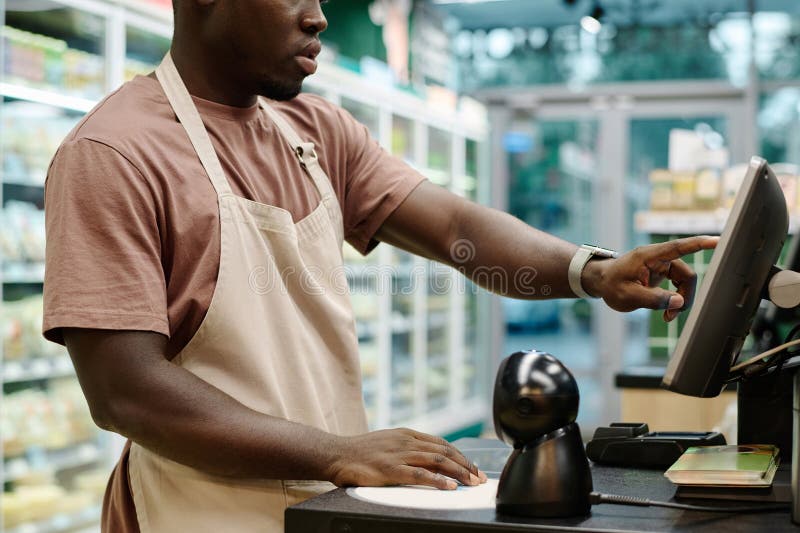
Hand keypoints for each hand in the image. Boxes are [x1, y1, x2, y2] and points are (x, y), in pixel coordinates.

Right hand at [324, 428, 486, 489]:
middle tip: (479, 478)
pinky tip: (449, 487)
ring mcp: (398, 454)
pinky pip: (419, 475)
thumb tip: (429, 461)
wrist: (336, 454)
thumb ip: (407, 448)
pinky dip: (438, 481)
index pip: (442, 444)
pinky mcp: (390, 469)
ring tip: (471, 483)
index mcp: (407, 434)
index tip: (473, 468)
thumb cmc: (361, 453)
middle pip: (444, 451)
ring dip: (458, 472)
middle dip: (465, 466)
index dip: (460, 456)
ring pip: (436, 461)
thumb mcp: (388, 443)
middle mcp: (406, 441)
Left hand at [583, 235, 718, 321]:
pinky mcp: (662, 274)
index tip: (716, 240)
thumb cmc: (611, 285)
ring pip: (685, 282)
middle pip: (687, 275)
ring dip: (680, 300)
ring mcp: (661, 265)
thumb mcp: (628, 296)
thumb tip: (680, 302)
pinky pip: (678, 286)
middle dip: (685, 297)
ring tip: (668, 317)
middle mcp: (658, 258)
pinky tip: (667, 312)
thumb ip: (654, 299)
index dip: (698, 244)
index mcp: (649, 256)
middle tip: (672, 316)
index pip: (678, 247)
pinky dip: (676, 299)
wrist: (601, 282)